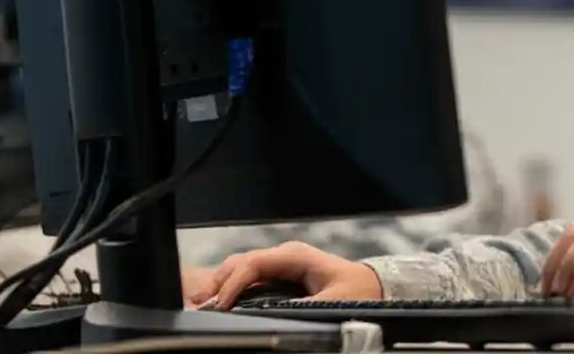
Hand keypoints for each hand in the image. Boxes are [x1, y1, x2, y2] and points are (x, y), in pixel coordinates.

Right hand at [187, 241, 381, 309]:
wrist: (373, 288)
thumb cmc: (358, 292)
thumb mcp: (333, 302)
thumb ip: (303, 309)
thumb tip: (273, 317)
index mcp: (296, 256)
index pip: (254, 263)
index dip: (232, 283)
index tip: (218, 305)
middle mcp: (285, 256)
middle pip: (241, 262)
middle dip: (218, 282)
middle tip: (199, 306)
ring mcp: (281, 264)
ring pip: (241, 269)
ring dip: (221, 285)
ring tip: (201, 304)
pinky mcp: (279, 276)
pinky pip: (250, 278)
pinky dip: (231, 288)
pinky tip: (218, 302)